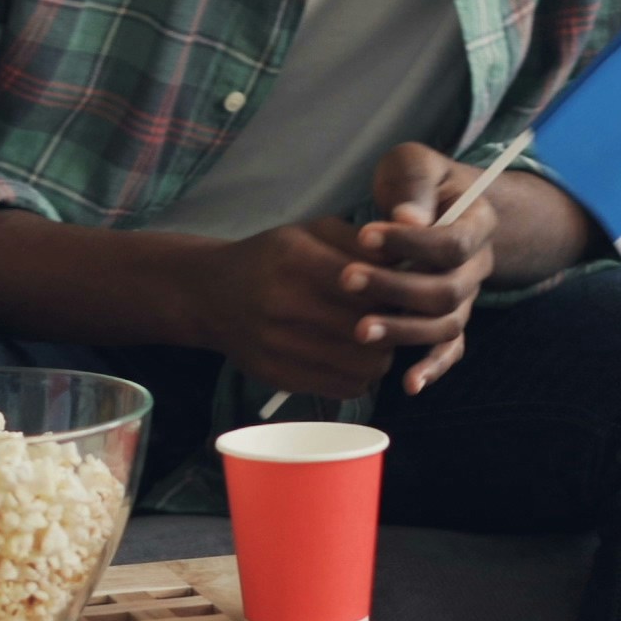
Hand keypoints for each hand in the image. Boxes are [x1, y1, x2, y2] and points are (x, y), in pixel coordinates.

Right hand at [188, 221, 401, 399]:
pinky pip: (342, 388)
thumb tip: (410, 264)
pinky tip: (354, 358)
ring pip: (363, 366)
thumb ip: (361, 243)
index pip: (367, 285)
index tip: (402, 290)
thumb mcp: (310, 232)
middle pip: (369, 330)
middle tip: (398, 319)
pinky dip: (359, 377)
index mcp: (294, 259)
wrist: (210, 294)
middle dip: (393, 327)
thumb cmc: (272, 257)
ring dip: (380, 356)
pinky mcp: (276, 375)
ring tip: (378, 340)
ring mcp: (277, 344)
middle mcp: (282, 302)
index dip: (394, 292)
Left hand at [345, 140, 496, 392]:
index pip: (453, 243)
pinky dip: (434, 369)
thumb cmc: (417, 182)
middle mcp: (479, 265)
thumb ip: (412, 186)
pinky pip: (452, 351)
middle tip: (348, 281)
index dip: (411, 243)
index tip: (365, 235)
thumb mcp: (414, 164)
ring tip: (360, 329)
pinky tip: (408, 384)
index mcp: (479, 223)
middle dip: (396, 289)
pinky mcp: (451, 319)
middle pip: (448, 290)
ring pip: (446, 325)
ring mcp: (467, 297)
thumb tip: (408, 218)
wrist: (432, 202)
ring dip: (404, 330)